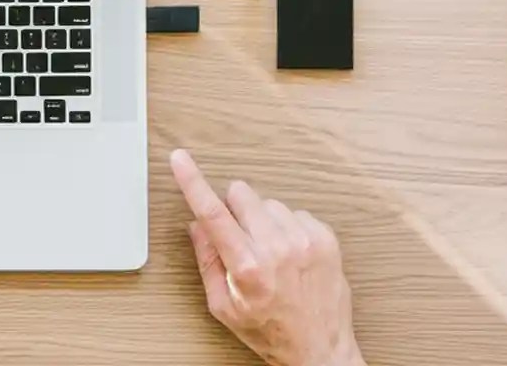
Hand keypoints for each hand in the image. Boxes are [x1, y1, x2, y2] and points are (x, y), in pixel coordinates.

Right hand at [170, 149, 364, 365]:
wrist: (321, 349)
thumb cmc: (271, 332)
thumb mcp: (224, 306)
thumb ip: (207, 261)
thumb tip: (197, 225)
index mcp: (248, 267)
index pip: (212, 213)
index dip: (192, 181)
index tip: (181, 159)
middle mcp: (278, 249)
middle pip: (241, 194)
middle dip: (233, 209)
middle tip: (239, 238)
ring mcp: (305, 241)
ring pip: (267, 202)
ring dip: (262, 219)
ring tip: (268, 251)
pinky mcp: (325, 239)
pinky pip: (295, 211)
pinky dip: (287, 227)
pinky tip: (288, 252)